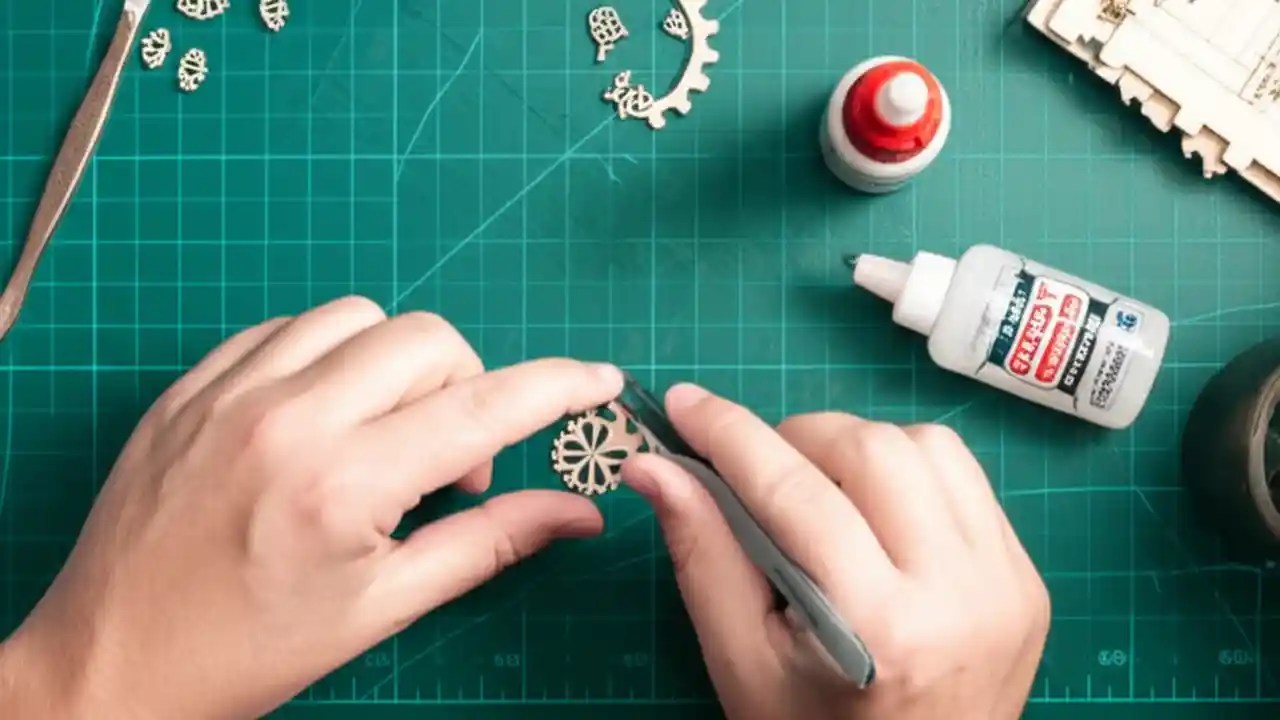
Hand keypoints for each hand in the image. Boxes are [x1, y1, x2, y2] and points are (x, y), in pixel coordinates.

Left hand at [0, 297, 622, 718]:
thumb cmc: (249, 652)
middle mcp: (287, 418)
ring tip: (379, 434)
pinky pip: (283, 328)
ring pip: (356, 317)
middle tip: (447, 464)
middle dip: (466, 386)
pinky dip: (325, 358)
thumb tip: (580, 513)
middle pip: (426, 340)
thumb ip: (488, 543)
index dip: (556, 387)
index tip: (596, 379)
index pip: (483, 408)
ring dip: (395, 364)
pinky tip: (319, 417)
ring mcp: (229, 392)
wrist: (110, 665)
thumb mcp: (381, 607)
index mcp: (343, 485)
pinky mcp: (189, 385)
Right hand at [622, 384, 1048, 719]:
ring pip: (928, 446)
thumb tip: (653, 466)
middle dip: (798, 438)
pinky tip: (876, 513)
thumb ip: (702, 555)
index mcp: (879, 628)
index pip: (796, 494)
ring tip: (820, 490)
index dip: (731, 436)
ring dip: (860, 447)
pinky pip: (965, 479)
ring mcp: (1007, 583)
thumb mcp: (740, 662)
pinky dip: (910, 474)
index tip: (685, 404)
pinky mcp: (1027, 578)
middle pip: (873, 449)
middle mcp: (960, 594)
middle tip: (757, 470)